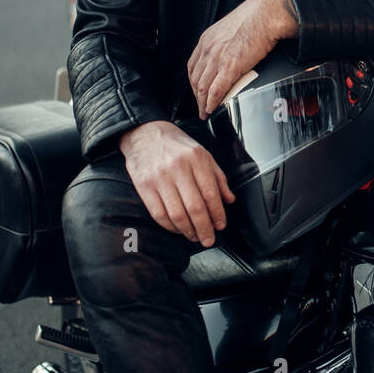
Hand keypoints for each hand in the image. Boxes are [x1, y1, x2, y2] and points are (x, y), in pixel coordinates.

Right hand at [118, 120, 235, 245]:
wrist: (145, 134)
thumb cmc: (176, 145)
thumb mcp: (202, 154)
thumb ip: (217, 177)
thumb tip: (229, 200)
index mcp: (196, 159)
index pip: (210, 193)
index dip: (217, 213)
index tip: (221, 225)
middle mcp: (178, 168)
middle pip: (195, 207)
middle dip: (204, 228)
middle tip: (209, 239)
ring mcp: (159, 178)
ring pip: (177, 214)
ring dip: (188, 230)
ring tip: (195, 236)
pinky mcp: (144, 186)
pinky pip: (159, 214)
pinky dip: (170, 226)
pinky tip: (178, 229)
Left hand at [187, 0, 298, 120]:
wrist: (267, 14)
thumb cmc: (256, 18)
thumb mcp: (231, 27)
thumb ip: (225, 41)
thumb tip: (231, 51)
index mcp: (207, 39)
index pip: (193, 66)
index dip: (194, 82)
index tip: (198, 90)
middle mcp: (208, 48)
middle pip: (195, 79)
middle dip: (196, 96)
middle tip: (201, 106)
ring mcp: (218, 58)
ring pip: (203, 87)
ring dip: (202, 103)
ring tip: (206, 112)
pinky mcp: (230, 66)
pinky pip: (216, 90)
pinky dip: (212, 102)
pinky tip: (212, 109)